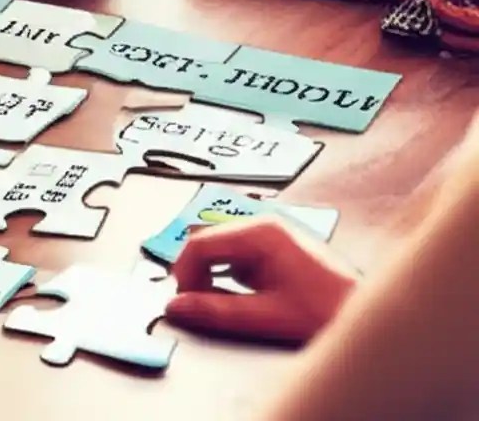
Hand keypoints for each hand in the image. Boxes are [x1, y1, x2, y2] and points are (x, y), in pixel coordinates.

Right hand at [164, 218, 357, 343]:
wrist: (366, 313)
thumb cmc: (329, 310)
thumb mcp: (267, 316)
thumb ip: (217, 311)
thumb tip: (176, 306)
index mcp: (262, 233)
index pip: (200, 242)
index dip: (183, 273)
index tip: (181, 299)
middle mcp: (265, 226)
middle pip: (206, 241)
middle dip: (193, 273)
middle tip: (193, 303)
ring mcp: (270, 236)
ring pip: (218, 249)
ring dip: (208, 275)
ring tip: (215, 303)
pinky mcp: (273, 249)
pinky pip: (234, 256)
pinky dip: (224, 275)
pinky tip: (234, 297)